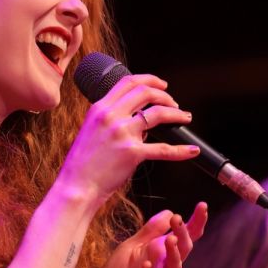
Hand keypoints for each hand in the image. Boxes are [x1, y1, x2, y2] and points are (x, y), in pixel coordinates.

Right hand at [58, 74, 197, 203]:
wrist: (76, 187)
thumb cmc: (82, 164)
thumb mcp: (91, 131)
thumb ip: (110, 120)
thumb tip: (138, 121)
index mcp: (99, 108)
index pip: (128, 82)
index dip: (150, 80)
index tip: (162, 85)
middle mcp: (111, 116)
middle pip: (146, 92)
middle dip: (166, 96)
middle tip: (175, 104)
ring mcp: (123, 134)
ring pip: (159, 114)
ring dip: (177, 114)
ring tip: (185, 118)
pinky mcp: (132, 154)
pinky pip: (164, 149)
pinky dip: (181, 150)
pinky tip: (191, 151)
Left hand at [98, 202, 208, 267]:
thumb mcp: (132, 248)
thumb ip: (149, 232)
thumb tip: (169, 212)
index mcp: (164, 257)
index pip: (185, 238)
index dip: (195, 223)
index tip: (202, 206)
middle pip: (183, 252)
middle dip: (183, 234)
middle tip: (178, 219)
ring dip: (173, 255)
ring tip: (170, 239)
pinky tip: (147, 265)